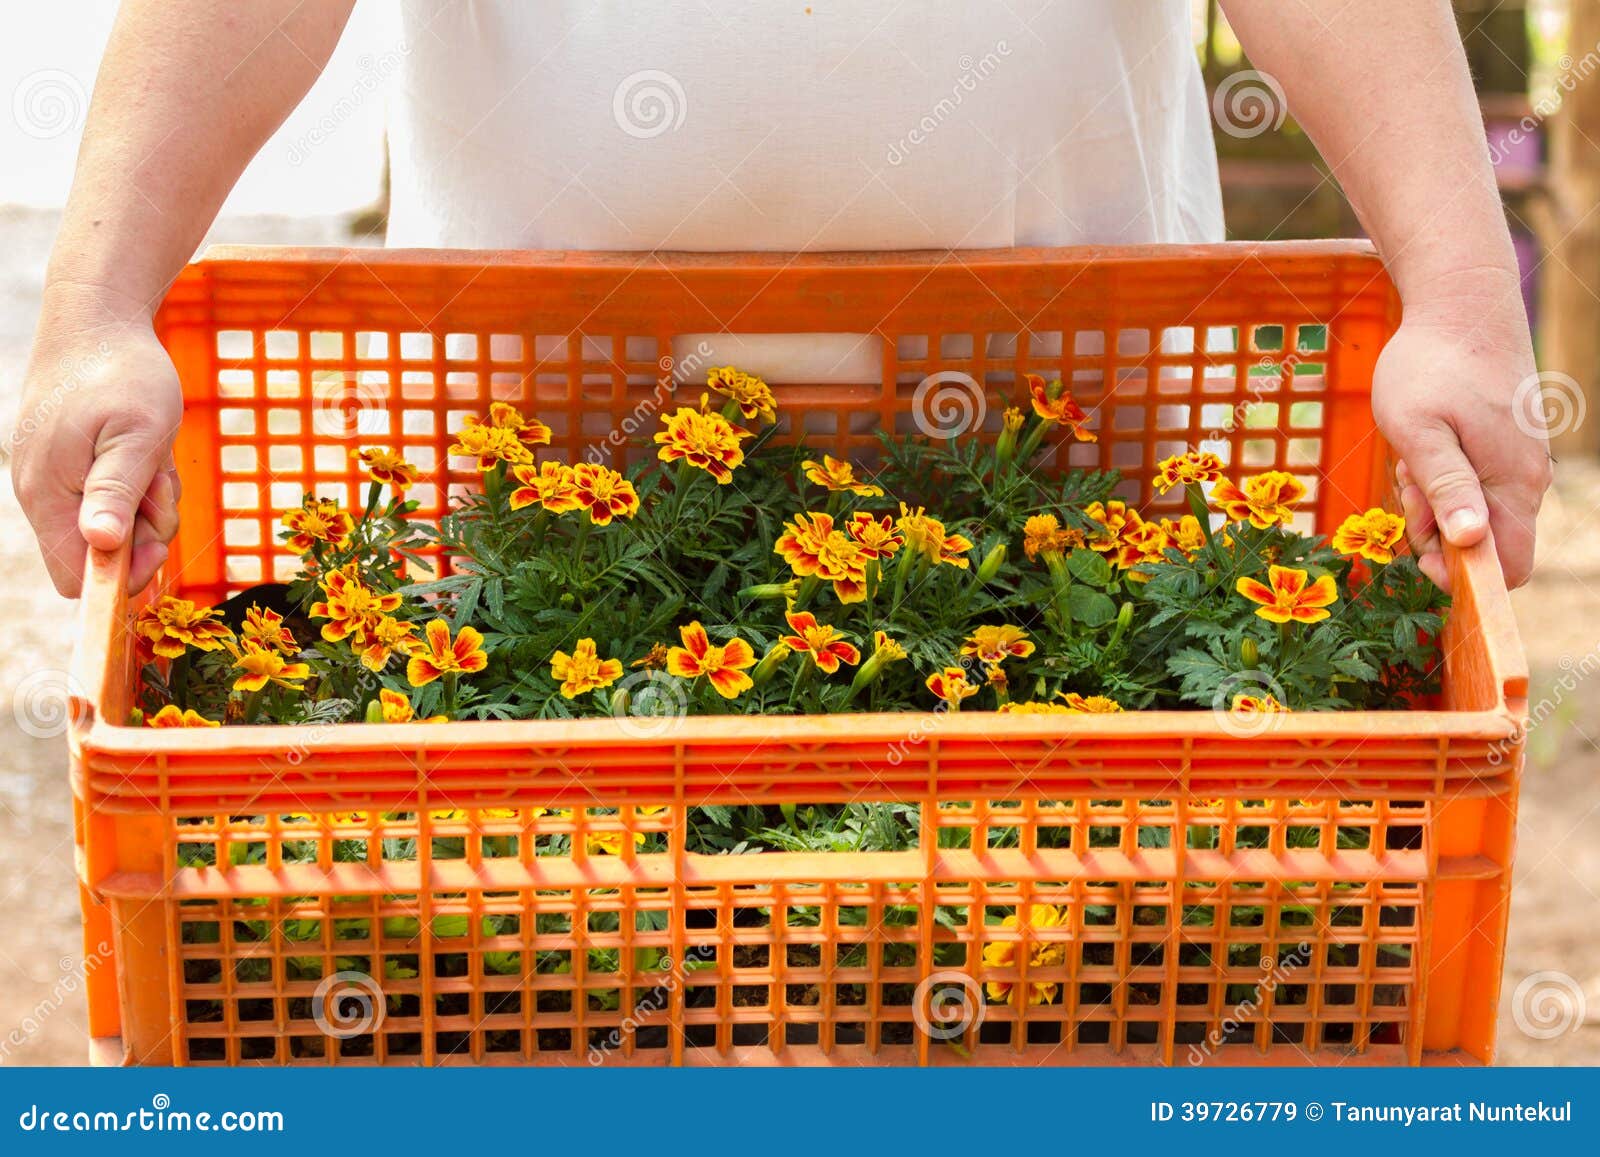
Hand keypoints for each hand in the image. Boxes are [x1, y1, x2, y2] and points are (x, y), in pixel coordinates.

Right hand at [10, 284, 183, 596]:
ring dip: (146, 502)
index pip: (74, 577)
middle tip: (159, 481)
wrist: (98, 320)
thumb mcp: (139, 433)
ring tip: (152, 456)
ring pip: (111, 524)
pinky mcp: (66, 465)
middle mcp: (40, 494)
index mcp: (50, 493)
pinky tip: (144, 450)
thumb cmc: (125, 373)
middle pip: (99, 553)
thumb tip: (101, 545)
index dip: (120, 575)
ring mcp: (51, 478)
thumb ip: (118, 491)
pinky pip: (109, 495)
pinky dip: (136, 482)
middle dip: (143, 530)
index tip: (155, 542)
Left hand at [1370, 278, 1550, 590]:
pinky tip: (1426, 443)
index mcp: (1512, 483)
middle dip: (1440, 535)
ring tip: (1412, 457)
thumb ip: (1446, 487)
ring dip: (1436, 500)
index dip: (1463, 578)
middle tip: (1408, 490)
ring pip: (1478, 511)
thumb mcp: (1418, 431)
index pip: (1508, 568)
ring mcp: (1522, 459)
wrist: (1462, 304)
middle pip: (1488, 544)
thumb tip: (1470, 542)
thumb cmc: (1429, 366)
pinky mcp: (1509, 444)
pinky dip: (1444, 476)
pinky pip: (1478, 483)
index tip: (1417, 554)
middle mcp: (1529, 478)